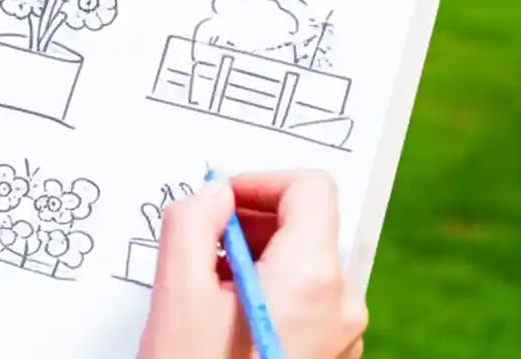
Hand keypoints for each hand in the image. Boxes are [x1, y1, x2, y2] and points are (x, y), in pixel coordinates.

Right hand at [140, 170, 367, 358]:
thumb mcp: (177, 290)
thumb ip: (192, 219)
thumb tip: (214, 192)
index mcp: (312, 278)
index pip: (311, 188)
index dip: (260, 180)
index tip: (220, 197)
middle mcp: (342, 304)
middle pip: (309, 225)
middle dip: (252, 220)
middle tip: (202, 241)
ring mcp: (343, 336)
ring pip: (306, 263)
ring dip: (256, 256)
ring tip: (207, 283)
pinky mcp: (332, 357)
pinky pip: (308, 300)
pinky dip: (268, 288)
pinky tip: (225, 315)